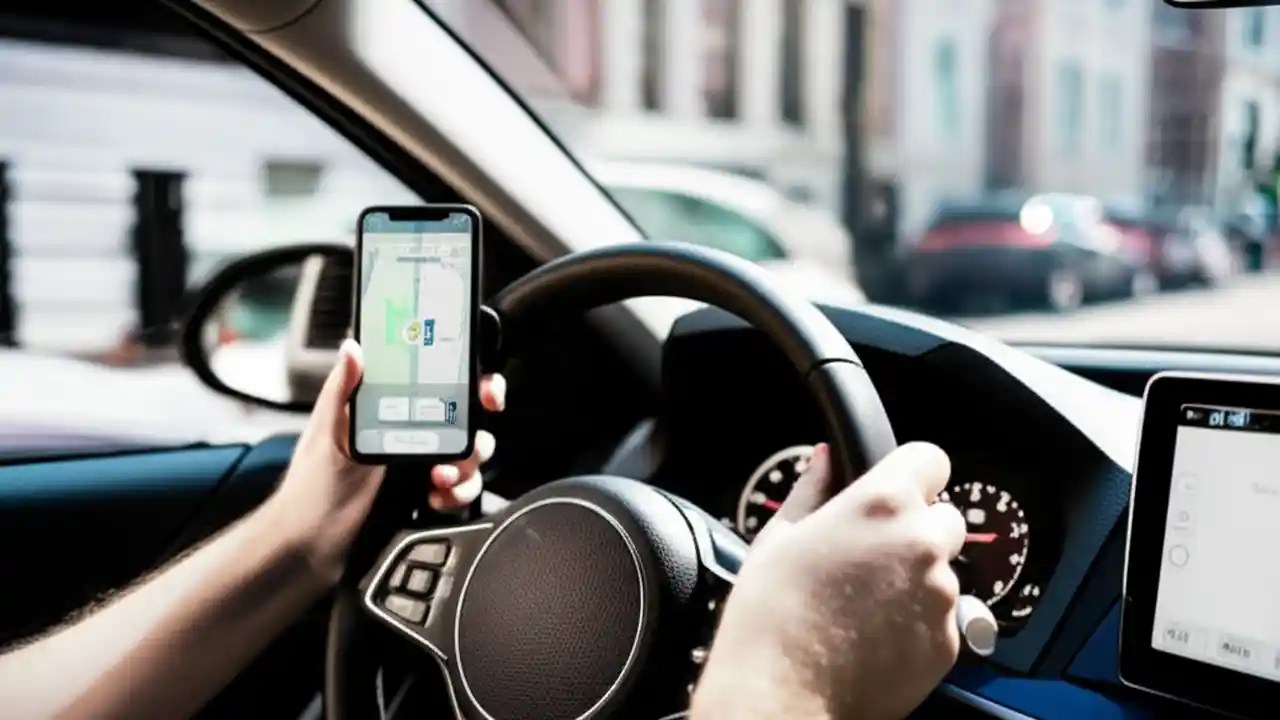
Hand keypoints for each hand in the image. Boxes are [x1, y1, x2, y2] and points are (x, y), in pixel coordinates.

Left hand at [264, 339, 506, 584]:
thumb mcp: (325, 437)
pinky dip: (458, 494)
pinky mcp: (423, 494)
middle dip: (475, 430)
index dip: (464, 378)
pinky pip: (460, 488)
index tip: (482, 388)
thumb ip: (340, 392)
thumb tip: (353, 347)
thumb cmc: (310, 492)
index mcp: (382, 410)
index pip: (430, 382)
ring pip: (467, 455)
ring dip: (467, 466)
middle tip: (470, 444)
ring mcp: (417, 465)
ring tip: (442, 477)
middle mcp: (404, 432)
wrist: (310, 550)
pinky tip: (438, 499)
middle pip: (461, 419)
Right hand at [692, 442, 964, 719]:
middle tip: (872, 554)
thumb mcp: (779, 536)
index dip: (913, 474)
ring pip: (944, 571)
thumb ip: (813, 488)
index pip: (930, 459)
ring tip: (866, 603)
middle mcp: (922, 543)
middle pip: (945, 517)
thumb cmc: (771, 614)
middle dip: (917, 529)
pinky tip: (875, 633)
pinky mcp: (948, 642)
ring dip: (917, 578)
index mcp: (881, 504)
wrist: (783, 693)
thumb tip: (826, 458)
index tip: (896, 489)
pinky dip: (918, 621)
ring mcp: (941, 595)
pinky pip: (943, 618)